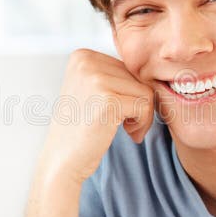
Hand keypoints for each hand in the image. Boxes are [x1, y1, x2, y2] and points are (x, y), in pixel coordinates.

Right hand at [38, 48, 153, 183]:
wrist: (63, 160)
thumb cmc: (82, 129)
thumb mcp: (92, 90)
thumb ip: (114, 75)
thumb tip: (152, 69)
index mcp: (82, 56)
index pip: (127, 67)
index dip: (130, 92)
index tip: (119, 112)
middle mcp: (86, 62)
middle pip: (138, 77)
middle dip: (138, 103)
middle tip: (125, 124)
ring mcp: (95, 79)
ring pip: (145, 90)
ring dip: (143, 115)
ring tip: (127, 128)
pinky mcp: (108, 99)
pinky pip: (145, 105)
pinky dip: (143, 123)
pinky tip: (128, 133)